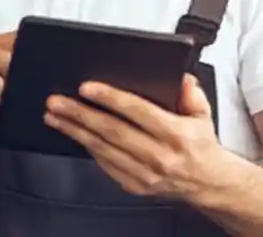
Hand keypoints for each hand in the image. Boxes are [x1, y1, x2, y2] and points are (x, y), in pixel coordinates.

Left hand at [44, 74, 223, 200]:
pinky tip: (73, 134)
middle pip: (112, 131)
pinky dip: (86, 147)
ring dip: (75, 131)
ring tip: (54, 116)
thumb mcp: (203, 113)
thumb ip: (192, 92)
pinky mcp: (135, 186)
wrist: (208, 182)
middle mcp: (159, 156)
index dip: (110, 98)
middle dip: (80, 114)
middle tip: (57, 101)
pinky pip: (105, 164)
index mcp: (177, 134)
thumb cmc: (200, 144)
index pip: (138, 111)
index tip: (87, 87)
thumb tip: (179, 77)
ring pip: (103, 149)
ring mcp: (145, 174)